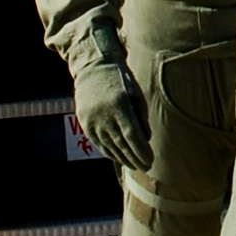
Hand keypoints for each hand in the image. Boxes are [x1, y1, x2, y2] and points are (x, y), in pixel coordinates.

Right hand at [70, 55, 150, 171]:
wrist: (94, 67)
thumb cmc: (121, 80)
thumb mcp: (136, 94)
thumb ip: (142, 117)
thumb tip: (146, 140)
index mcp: (120, 106)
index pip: (132, 135)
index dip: (141, 151)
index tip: (150, 161)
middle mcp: (104, 115)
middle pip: (121, 144)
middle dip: (135, 158)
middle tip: (146, 168)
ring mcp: (92, 120)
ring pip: (109, 146)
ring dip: (123, 158)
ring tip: (134, 166)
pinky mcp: (84, 122)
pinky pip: (98, 143)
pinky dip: (109, 152)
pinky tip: (119, 158)